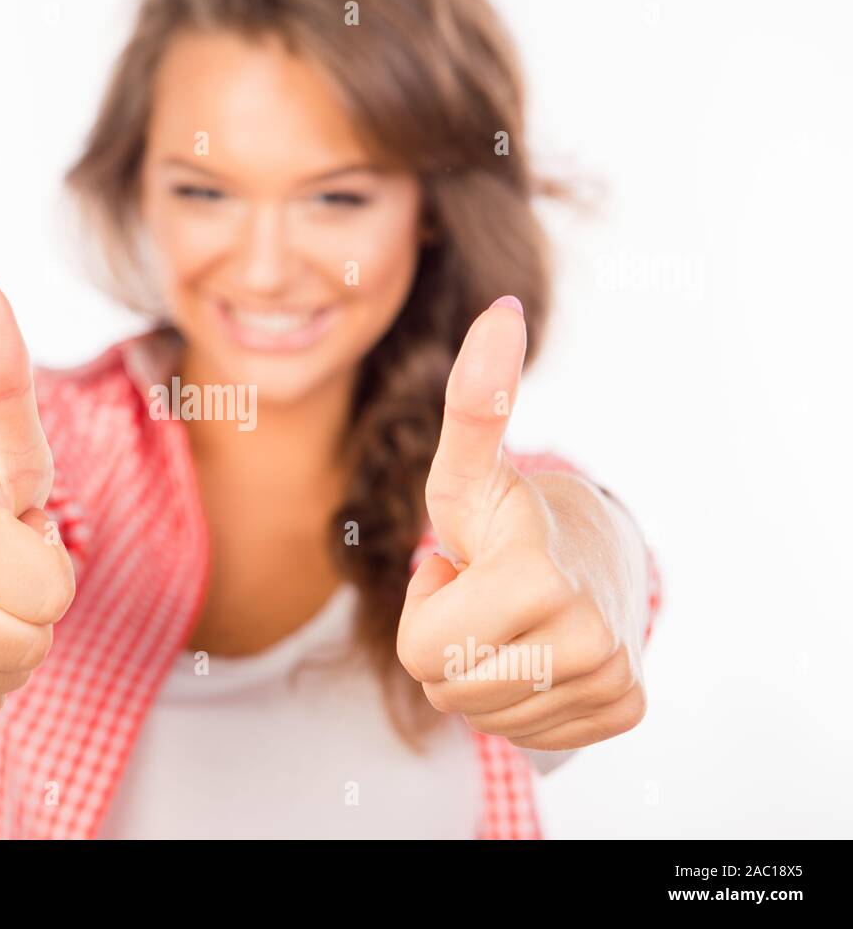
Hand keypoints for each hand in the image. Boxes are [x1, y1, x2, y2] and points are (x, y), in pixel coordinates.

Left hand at [396, 296, 647, 750]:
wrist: (594, 551)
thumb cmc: (505, 515)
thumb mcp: (467, 472)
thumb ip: (474, 404)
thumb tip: (499, 311)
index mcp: (536, 580)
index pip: (420, 652)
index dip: (426, 607)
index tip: (461, 567)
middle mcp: (585, 639)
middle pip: (445, 689)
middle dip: (446, 644)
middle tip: (483, 597)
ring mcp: (610, 679)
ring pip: (481, 716)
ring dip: (480, 671)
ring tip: (511, 620)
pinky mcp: (624, 708)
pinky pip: (526, 735)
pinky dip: (520, 699)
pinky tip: (541, 653)